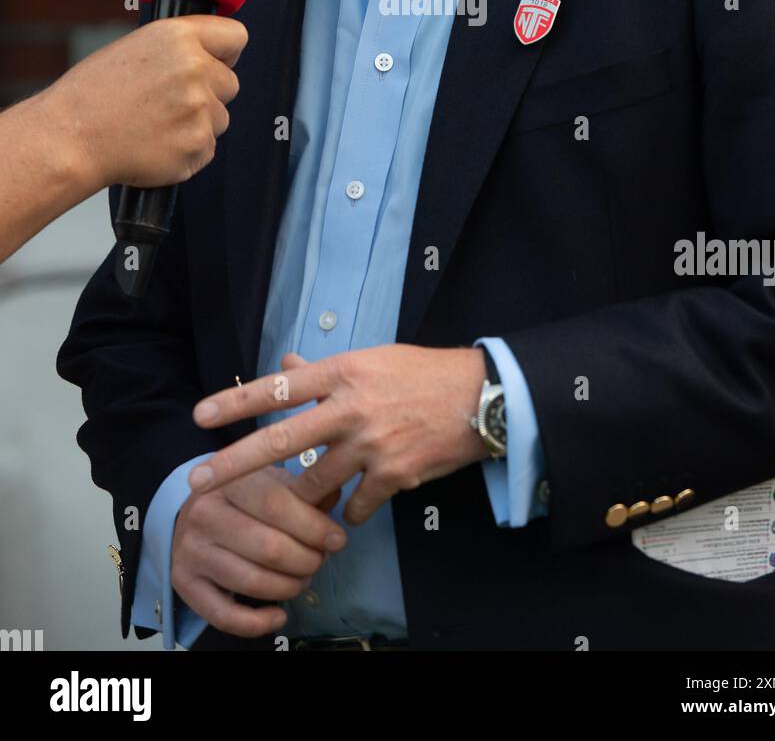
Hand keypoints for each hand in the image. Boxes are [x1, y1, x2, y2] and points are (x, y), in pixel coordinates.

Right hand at [42, 14, 247, 190]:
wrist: (71, 140)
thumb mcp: (133, 48)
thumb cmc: (92, 96)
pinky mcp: (199, 145)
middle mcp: (195, 69)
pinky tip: (156, 143)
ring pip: (220, 117)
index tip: (219, 61)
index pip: (235, 36)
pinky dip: (188, 150)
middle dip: (208, 93)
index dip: (226, 52)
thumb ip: (178, 49)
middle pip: (230, 83)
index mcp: (178, 37)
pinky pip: (208, 147)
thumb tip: (210, 57)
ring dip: (197, 123)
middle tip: (168, 102)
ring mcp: (200, 109)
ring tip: (155, 124)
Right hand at [172, 465, 345, 637]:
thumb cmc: (244, 497)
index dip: (313, 526)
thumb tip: (335, 496)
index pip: (276, 505)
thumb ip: (305, 489)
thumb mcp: (272, 481)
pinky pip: (224, 616)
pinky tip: (279, 615)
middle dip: (306, 560)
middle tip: (319, 560)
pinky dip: (258, 623)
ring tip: (303, 579)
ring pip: (252, 582)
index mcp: (229, 481)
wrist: (192, 512)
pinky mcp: (185, 584)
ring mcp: (190, 551)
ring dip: (289, 587)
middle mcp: (204, 515)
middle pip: (268, 548)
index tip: (337, 539)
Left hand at [187, 345, 489, 525]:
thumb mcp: (372, 360)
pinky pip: (354, 506)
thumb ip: (326, 371)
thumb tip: (286, 366)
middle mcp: (352, 407)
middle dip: (235, 463)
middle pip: (282, 440)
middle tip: (199, 480)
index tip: (202, 416)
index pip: (280, 389)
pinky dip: (350, 510)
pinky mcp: (393, 475)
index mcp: (344, 372)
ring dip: (306, 497)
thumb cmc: (423, 373)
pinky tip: (358, 502)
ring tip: (304, 502)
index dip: (237, 402)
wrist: (480, 397)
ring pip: (315, 484)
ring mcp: (371, 444)